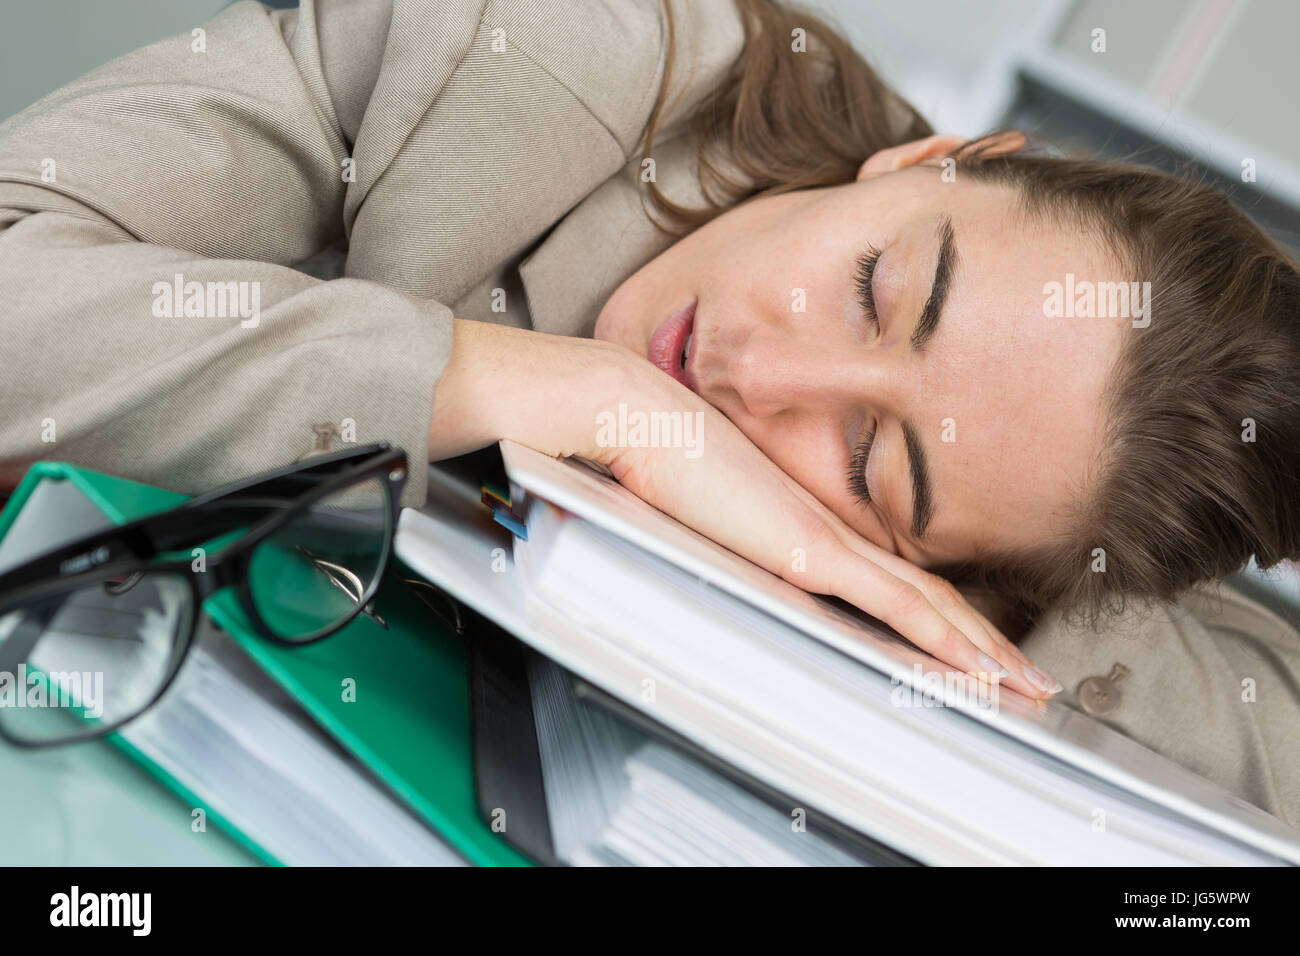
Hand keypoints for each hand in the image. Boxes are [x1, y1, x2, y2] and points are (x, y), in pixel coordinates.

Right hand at [583, 359, 1059, 699]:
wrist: (642, 416)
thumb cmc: (655, 455)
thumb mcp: (698, 508)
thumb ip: (727, 532)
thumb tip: (725, 554)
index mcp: (810, 521)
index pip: (895, 579)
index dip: (945, 616)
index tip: (978, 647)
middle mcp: (831, 530)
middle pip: (930, 597)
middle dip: (985, 644)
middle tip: (1028, 677)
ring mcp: (827, 539)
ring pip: (930, 607)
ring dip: (982, 652)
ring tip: (1026, 686)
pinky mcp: (811, 550)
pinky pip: (897, 604)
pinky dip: (943, 640)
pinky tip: (977, 669)